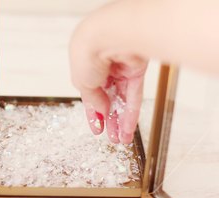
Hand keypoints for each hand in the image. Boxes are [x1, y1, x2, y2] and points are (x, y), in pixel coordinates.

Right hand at [69, 1, 147, 143]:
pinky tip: (128, 129)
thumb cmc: (87, 53)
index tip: (97, 129)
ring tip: (121, 140)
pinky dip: (131, 113)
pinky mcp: (137, 71)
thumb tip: (102, 111)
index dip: (94, 114)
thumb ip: (93, 100)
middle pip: (108, 100)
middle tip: (111, 138)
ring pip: (122, 100)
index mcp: (86, 69)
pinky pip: (134, 96)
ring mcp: (121, 70)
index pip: (90, 96)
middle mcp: (103, 69)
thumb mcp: (82, 83)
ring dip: (121, 121)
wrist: (108, 36)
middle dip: (110, 121)